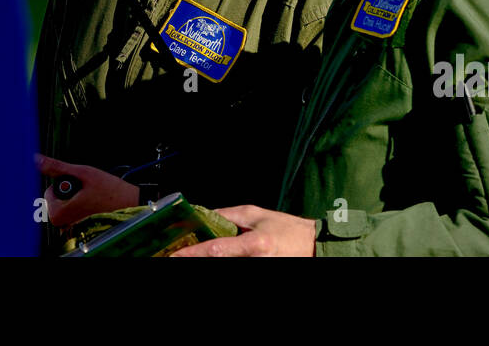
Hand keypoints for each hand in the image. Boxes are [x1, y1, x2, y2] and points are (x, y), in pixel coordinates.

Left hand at [36, 154, 139, 226]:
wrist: (132, 204)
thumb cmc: (110, 190)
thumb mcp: (83, 173)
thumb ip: (57, 167)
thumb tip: (36, 159)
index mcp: (60, 214)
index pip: (49, 194)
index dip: (64, 183)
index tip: (80, 184)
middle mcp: (64, 226)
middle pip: (56, 200)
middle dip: (69, 191)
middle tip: (87, 190)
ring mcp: (73, 229)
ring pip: (66, 206)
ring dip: (76, 198)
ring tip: (92, 195)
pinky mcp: (82, 230)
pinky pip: (74, 214)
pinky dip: (81, 206)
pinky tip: (94, 203)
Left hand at [169, 205, 316, 256]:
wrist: (313, 246)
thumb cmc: (287, 229)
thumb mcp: (257, 215)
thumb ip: (230, 215)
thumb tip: (206, 214)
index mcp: (255, 244)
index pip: (217, 250)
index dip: (193, 254)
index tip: (175, 255)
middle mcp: (256, 262)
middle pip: (219, 264)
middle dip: (197, 260)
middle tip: (179, 256)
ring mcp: (260, 269)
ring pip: (227, 267)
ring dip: (209, 261)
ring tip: (195, 255)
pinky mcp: (262, 273)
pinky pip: (237, 270)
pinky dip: (223, 262)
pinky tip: (216, 257)